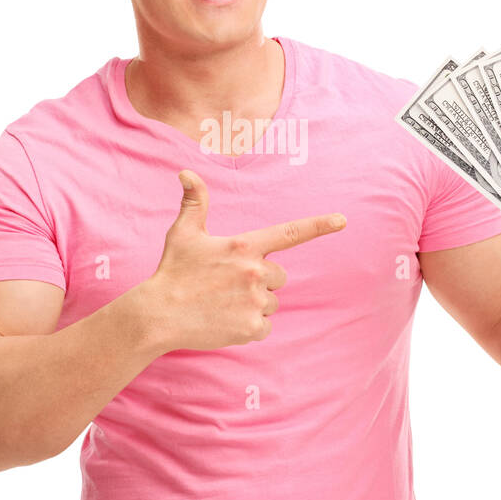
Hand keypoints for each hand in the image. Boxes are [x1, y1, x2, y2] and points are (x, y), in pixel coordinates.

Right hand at [142, 169, 346, 352]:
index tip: (342, 220)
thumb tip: (186, 172)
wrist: (158, 314)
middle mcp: (254, 272)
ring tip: (223, 303)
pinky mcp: (250, 327)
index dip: (319, 225)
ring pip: (272, 302)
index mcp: (244, 246)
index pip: (290, 233)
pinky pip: (265, 326)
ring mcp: (254, 301)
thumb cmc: (172, 271)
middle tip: (229, 284)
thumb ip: (195, 202)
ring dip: (254, 304)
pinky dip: (249, 326)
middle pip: (281, 276)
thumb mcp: (184, 232)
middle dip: (262, 281)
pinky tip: (225, 321)